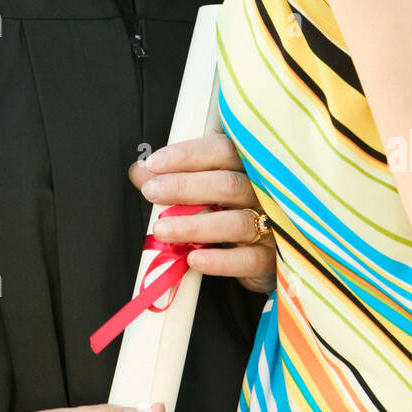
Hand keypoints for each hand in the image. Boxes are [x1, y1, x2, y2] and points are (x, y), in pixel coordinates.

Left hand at [129, 133, 275, 295]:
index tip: (154, 163)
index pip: (221, 151)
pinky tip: (194, 259)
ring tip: (161, 229)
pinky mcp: (271, 259)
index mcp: (248, 167)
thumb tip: (139, 171)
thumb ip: (173, 179)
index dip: (187, 155)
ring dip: (194, 225)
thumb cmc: (231, 214)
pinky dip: (219, 260)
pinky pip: (247, 259)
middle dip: (185, 187)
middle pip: (227, 184)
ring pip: (236, 222)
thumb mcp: (204, 193)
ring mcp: (272, 225)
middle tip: (151, 191)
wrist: (266, 256)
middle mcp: (264, 192)